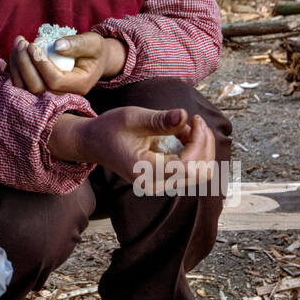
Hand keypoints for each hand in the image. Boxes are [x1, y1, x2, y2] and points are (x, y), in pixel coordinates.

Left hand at [8, 31, 125, 95]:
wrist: (93, 61)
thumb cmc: (94, 51)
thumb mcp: (93, 43)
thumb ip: (78, 44)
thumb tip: (57, 46)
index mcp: (80, 85)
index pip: (55, 81)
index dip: (41, 64)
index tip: (33, 45)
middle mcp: (64, 96)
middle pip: (38, 88)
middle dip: (25, 64)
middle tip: (22, 42)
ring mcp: (51, 96)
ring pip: (27, 88)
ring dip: (17, 66)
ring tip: (18, 43)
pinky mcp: (41, 91)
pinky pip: (23, 85)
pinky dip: (16, 69)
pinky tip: (16, 52)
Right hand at [49, 106, 217, 190]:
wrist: (95, 143)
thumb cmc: (110, 129)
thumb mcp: (132, 118)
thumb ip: (159, 120)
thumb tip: (184, 115)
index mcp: (145, 171)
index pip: (187, 166)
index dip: (199, 143)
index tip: (194, 119)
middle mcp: (156, 184)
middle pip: (200, 172)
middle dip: (205, 144)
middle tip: (194, 120)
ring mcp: (162, 184)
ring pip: (200, 172)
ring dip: (201, 147)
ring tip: (185, 127)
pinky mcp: (166, 179)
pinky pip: (192, 169)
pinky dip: (194, 150)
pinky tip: (181, 134)